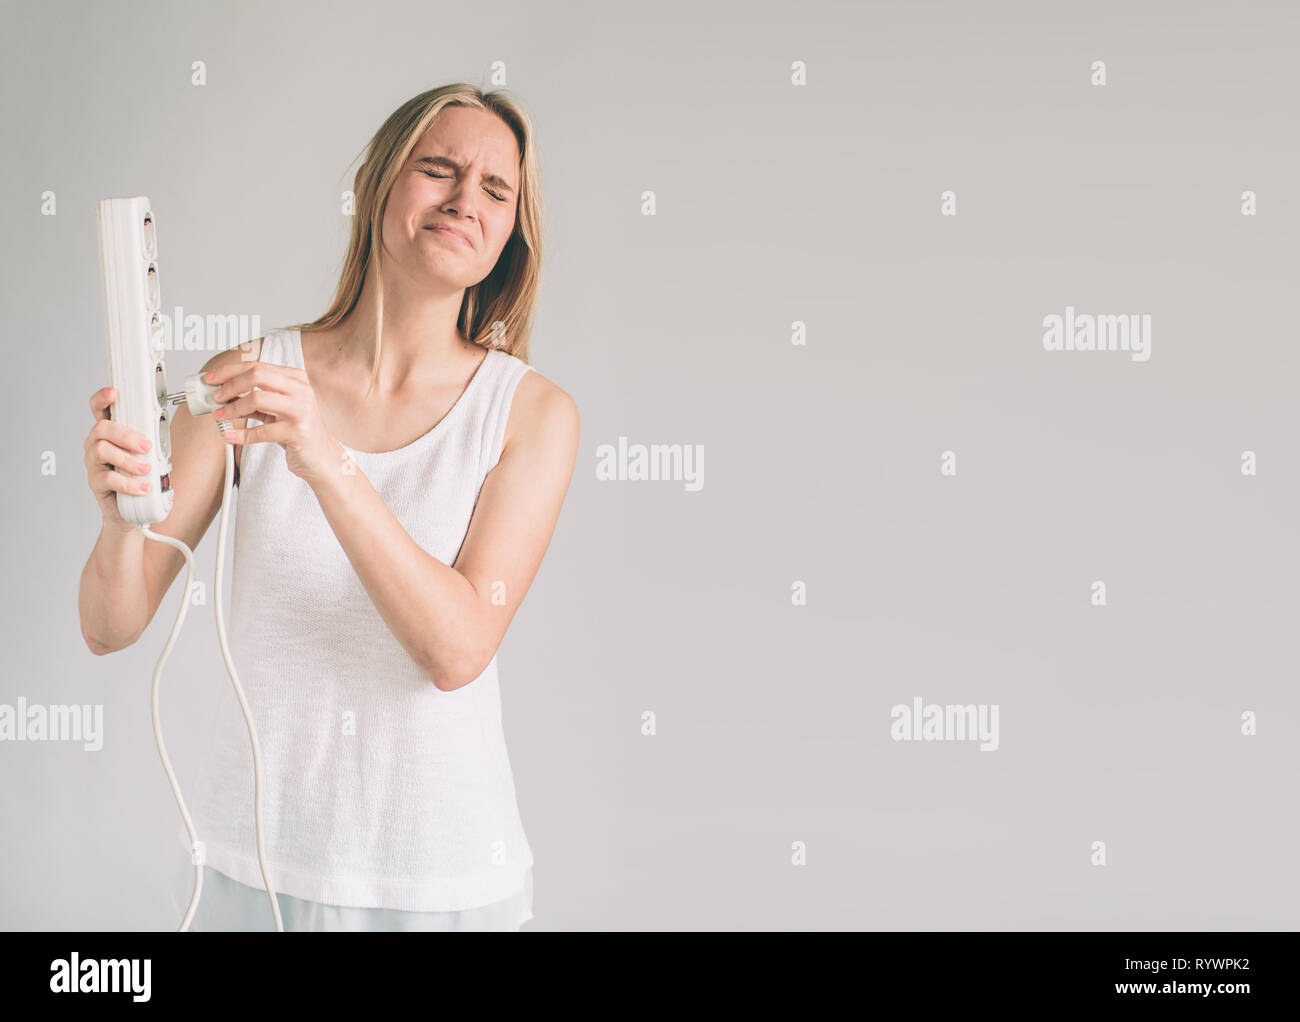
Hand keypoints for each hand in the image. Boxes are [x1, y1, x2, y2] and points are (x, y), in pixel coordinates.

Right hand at [85, 386, 153, 531]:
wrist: (133, 509)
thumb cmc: (141, 475)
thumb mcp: (148, 452)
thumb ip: (151, 438)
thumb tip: (164, 423)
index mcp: (109, 433)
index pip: (99, 410)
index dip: (102, 399)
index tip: (114, 392)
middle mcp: (96, 444)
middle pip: (101, 428)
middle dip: (125, 434)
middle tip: (146, 445)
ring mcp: (94, 463)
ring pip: (102, 451)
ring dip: (128, 459)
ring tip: (146, 469)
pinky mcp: (96, 483)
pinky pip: (108, 479)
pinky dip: (129, 483)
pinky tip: (143, 487)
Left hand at [204, 362, 342, 485]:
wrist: (322, 457)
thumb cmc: (297, 430)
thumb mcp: (277, 409)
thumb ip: (255, 398)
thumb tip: (222, 393)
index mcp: (296, 378)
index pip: (257, 365)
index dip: (229, 371)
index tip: (211, 379)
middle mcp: (301, 390)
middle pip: (257, 375)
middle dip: (230, 385)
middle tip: (215, 397)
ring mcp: (301, 410)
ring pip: (257, 398)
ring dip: (233, 409)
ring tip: (220, 417)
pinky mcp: (298, 432)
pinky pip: (262, 431)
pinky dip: (241, 435)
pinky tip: (229, 436)